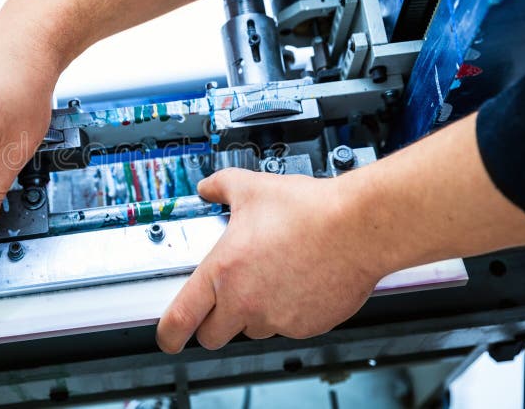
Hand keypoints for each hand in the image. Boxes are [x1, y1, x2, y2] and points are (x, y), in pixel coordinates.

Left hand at [156, 168, 385, 352]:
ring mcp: (277, 318)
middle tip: (224, 300)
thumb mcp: (252, 188)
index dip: (168, 333)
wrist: (357, 226)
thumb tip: (207, 187)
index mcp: (223, 273)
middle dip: (213, 322)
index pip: (180, 319)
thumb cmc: (308, 210)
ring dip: (253, 313)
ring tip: (272, 278)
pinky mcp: (306, 326)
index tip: (167, 336)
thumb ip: (220, 187)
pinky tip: (297, 282)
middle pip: (213, 335)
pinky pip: (287, 327)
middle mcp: (245, 302)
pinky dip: (287, 312)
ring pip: (252, 329)